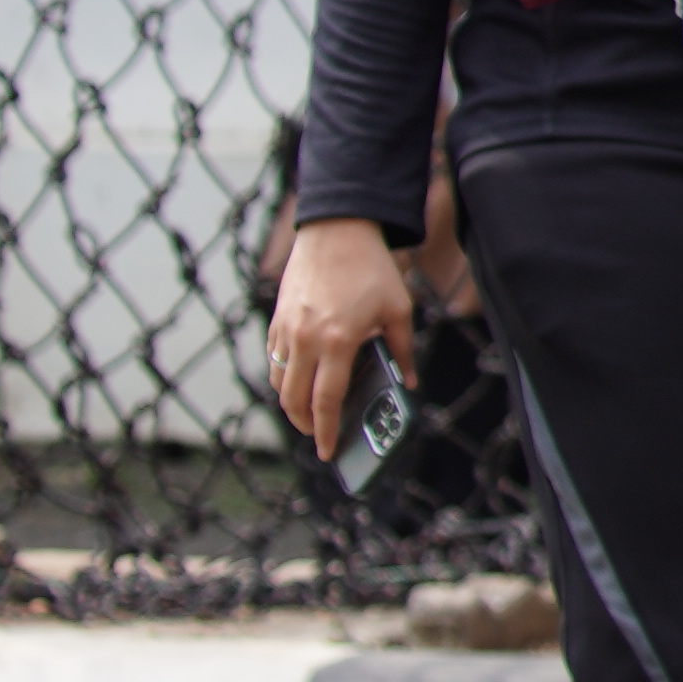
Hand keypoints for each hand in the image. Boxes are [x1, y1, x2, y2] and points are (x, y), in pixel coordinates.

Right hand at [265, 218, 415, 447]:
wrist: (336, 229)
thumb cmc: (371, 269)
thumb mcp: (398, 309)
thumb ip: (402, 350)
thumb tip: (409, 382)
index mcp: (338, 341)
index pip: (326, 401)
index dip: (326, 431)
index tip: (328, 452)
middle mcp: (305, 339)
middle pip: (294, 400)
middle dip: (306, 425)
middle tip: (320, 435)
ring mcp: (285, 330)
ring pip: (279, 383)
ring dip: (292, 404)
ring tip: (311, 413)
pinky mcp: (275, 319)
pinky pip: (274, 360)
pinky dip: (284, 377)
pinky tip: (301, 381)